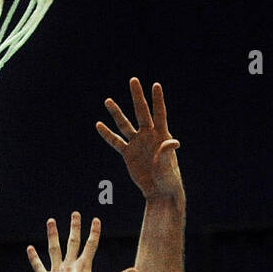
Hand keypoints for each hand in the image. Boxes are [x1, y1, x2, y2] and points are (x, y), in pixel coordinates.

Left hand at [26, 213, 136, 271]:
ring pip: (54, 249)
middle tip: (75, 214)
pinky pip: (38, 266)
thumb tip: (137, 271)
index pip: (91, 245)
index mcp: (84, 267)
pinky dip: (34, 258)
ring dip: (53, 234)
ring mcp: (56, 271)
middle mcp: (69, 265)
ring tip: (51, 221)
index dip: (94, 232)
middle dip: (75, 227)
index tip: (95, 219)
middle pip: (73, 242)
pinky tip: (30, 248)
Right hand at [97, 78, 183, 202]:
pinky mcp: (128, 154)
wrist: (159, 191)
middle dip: (137, 96)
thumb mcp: (168, 165)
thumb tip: (173, 142)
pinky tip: (99, 125)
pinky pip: (116, 142)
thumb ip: (167, 152)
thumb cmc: (168, 178)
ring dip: (116, 113)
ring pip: (125, 124)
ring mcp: (137, 143)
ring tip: (108, 100)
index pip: (159, 113)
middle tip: (133, 80)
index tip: (155, 85)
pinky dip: (107, 134)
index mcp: (162, 135)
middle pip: (141, 112)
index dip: (157, 100)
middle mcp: (148, 135)